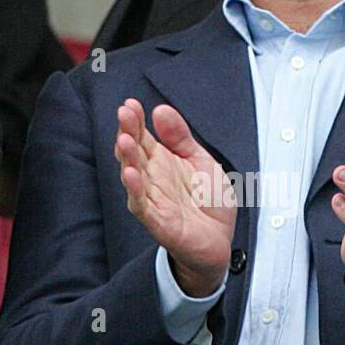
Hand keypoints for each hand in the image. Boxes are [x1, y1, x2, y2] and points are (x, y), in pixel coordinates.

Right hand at [114, 99, 236, 295]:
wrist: (221, 240)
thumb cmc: (208, 201)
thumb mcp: (200, 159)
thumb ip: (180, 136)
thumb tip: (160, 110)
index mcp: (160, 160)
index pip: (141, 136)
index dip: (134, 120)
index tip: (130, 104)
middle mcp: (151, 177)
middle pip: (133, 152)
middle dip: (127, 132)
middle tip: (124, 114)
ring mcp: (151, 198)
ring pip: (132, 176)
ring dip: (127, 158)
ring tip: (125, 139)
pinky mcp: (156, 220)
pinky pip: (141, 204)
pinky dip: (134, 190)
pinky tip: (130, 174)